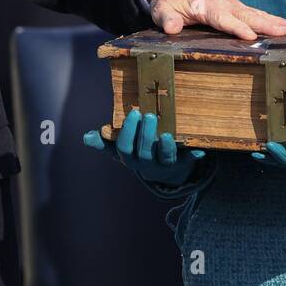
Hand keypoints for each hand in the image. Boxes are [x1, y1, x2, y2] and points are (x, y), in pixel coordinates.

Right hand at [84, 109, 205, 187]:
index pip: (125, 148)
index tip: (134, 113)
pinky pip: (188, 161)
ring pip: (165, 159)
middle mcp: (147, 165)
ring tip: (167, 134)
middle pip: (144, 153)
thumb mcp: (120, 149)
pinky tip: (199, 150)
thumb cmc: (139, 153)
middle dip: (146, 135)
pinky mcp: (183, 163)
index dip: (129, 132)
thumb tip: (86, 136)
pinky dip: (193, 155)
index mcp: (131, 159)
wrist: (164, 172)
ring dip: (166, 147)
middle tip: (149, 115)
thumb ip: (104, 142)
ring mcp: (165, 166)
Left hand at [147, 0, 285, 39]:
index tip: (251, 36)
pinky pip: (255, 13)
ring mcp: (231, 5)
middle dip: (264, 23)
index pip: (222, 18)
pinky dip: (270, 18)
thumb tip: (171, 28)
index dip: (236, 27)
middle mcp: (222, 3)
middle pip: (245, 15)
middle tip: (284, 31)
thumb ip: (167, 18)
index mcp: (205, 5)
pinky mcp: (235, 8)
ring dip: (272, 21)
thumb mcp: (161, 9)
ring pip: (254, 13)